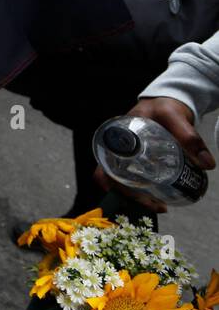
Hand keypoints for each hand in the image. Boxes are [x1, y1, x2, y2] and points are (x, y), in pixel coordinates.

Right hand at [92, 97, 214, 212]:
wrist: (165, 103)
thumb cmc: (163, 108)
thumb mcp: (174, 118)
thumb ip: (190, 138)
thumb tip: (207, 165)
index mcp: (115, 140)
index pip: (103, 167)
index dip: (109, 184)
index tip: (129, 196)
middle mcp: (116, 152)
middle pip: (113, 181)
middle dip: (130, 197)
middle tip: (155, 205)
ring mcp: (126, 159)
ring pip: (123, 184)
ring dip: (137, 198)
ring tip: (160, 206)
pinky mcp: (137, 163)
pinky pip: (133, 181)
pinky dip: (142, 193)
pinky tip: (159, 199)